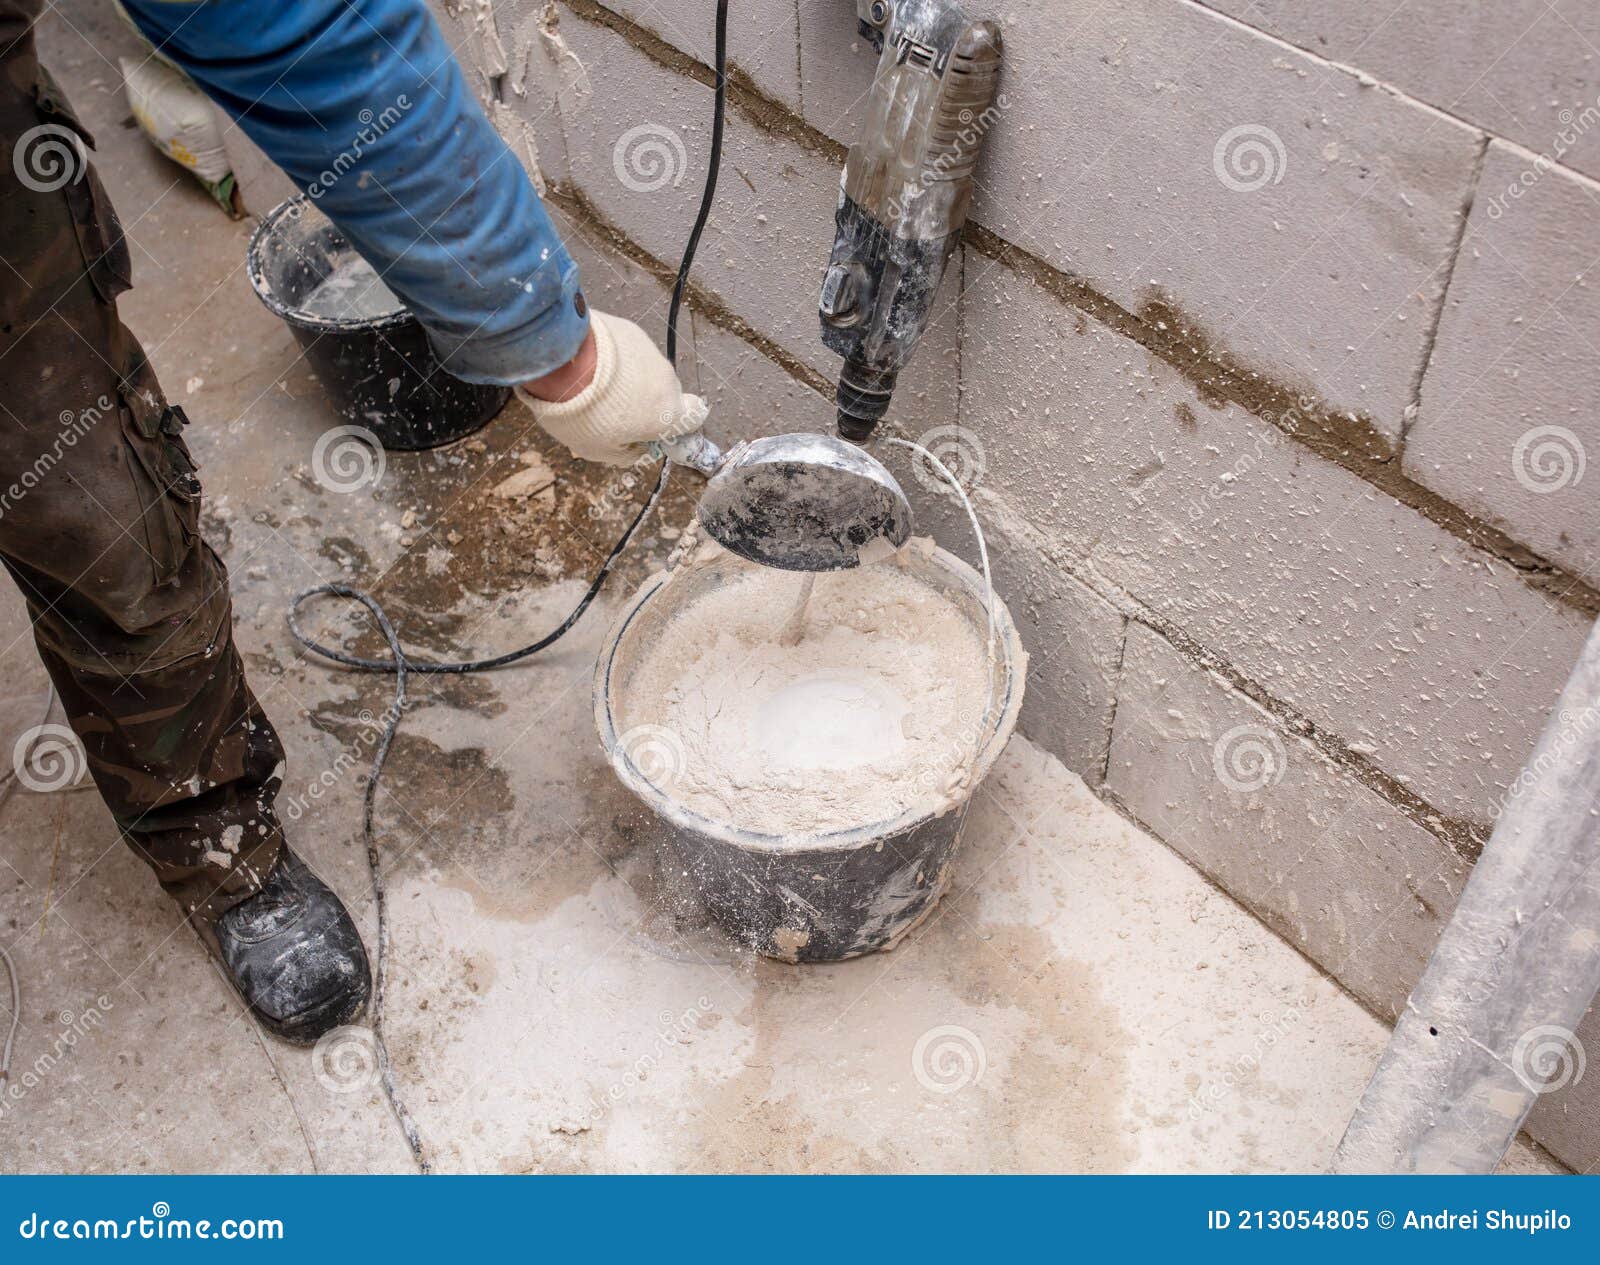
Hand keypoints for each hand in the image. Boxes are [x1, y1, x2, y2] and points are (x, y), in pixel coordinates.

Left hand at [514, 311, 705, 464]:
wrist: (562, 361)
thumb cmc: (582, 413)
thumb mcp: (599, 450)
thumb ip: (625, 452)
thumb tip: (635, 448)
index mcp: (667, 414)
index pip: (695, 416)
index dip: (680, 422)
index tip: (658, 427)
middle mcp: (667, 380)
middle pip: (664, 393)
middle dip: (644, 401)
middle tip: (612, 408)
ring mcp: (650, 352)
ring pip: (645, 370)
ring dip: (627, 379)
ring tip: (593, 384)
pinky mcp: (631, 331)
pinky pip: (629, 350)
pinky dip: (615, 358)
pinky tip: (590, 363)